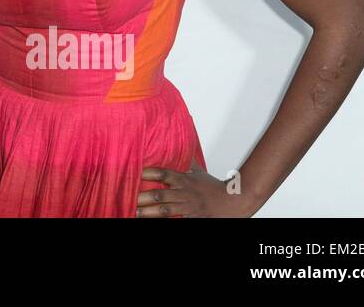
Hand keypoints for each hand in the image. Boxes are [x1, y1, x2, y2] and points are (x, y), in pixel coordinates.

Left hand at [137, 162, 252, 216]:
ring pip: (166, 211)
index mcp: (185, 180)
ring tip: (135, 213)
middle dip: (144, 198)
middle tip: (130, 198)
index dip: (151, 173)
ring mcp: (189, 208)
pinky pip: (176, 221)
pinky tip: (152, 222)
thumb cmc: (213, 187)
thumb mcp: (199, 172)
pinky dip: (165, 222)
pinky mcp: (193, 219)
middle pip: (162, 195)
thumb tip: (180, 143)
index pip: (165, 174)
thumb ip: (186, 161)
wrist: (233, 203)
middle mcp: (185, 194)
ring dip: (149, 213)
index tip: (137, 173)